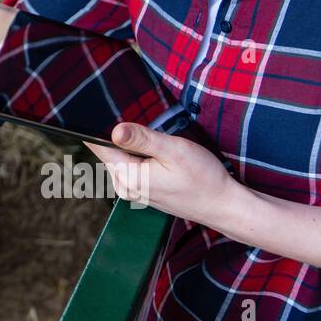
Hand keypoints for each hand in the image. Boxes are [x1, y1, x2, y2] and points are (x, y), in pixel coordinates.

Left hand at [84, 122, 235, 228]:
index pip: (98, 145)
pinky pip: (130, 167)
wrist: (222, 205)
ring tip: (157, 147)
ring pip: (120, 157)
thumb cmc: (203, 179)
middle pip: (108, 150)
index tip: (108, 116)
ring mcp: (131, 191)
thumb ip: (142, 139)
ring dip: (134, 147)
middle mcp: (124, 187)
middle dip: (122, 137)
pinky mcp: (141, 191)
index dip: (101, 127)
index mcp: (128, 176)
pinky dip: (140, 157)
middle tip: (148, 134)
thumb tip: (114, 130)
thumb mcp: (174, 151)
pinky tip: (159, 158)